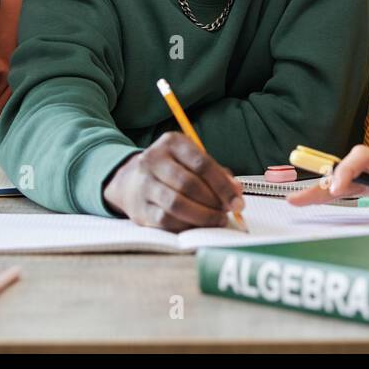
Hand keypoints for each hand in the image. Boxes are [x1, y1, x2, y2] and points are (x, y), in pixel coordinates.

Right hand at [104, 132, 243, 230]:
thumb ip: (217, 173)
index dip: (223, 185)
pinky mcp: (139, 208)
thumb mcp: (192, 161)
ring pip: (177, 204)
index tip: (237, 201)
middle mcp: (154, 160)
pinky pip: (166, 220)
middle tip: (227, 212)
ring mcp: (144, 184)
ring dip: (202, 216)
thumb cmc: (171, 171)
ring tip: (216, 220)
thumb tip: (236, 191)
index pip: (202, 163)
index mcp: (172, 143)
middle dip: (214, 202)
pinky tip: (197, 225)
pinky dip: (186, 225)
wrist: (131, 181)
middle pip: (189, 184)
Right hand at [287, 145, 368, 222]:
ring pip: (348, 179)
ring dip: (325, 189)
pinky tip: (324, 198)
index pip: (363, 158)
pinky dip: (338, 192)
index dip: (346, 170)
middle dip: (321, 184)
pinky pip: (357, 187)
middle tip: (296, 200)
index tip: (338, 188)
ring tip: (298, 202)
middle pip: (347, 170)